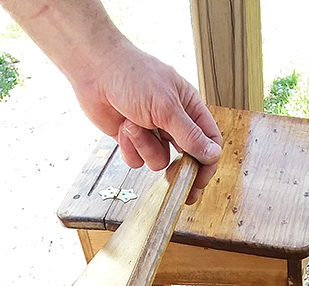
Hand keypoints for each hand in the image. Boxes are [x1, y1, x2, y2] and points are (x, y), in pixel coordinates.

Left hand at [72, 39, 221, 203]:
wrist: (95, 71)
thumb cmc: (132, 77)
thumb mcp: (166, 107)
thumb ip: (190, 135)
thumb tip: (213, 154)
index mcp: (188, 107)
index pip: (209, 140)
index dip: (208, 162)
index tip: (202, 180)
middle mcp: (173, 121)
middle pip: (188, 157)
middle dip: (183, 172)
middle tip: (183, 191)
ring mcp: (153, 132)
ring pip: (160, 160)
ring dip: (145, 148)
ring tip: (133, 126)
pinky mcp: (133, 140)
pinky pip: (138, 160)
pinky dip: (130, 148)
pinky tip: (122, 129)